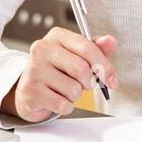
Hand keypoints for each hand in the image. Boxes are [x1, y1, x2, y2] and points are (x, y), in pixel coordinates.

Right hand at [2, 27, 118, 121]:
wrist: (30, 88)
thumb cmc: (57, 70)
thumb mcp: (77, 55)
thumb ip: (96, 49)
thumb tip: (110, 41)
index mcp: (57, 36)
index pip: (87, 47)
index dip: (104, 66)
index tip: (112, 81)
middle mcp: (42, 49)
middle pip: (81, 69)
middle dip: (89, 82)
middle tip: (84, 84)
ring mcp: (34, 69)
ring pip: (73, 89)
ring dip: (75, 95)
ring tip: (65, 89)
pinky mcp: (31, 90)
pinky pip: (63, 104)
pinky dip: (65, 106)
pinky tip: (56, 98)